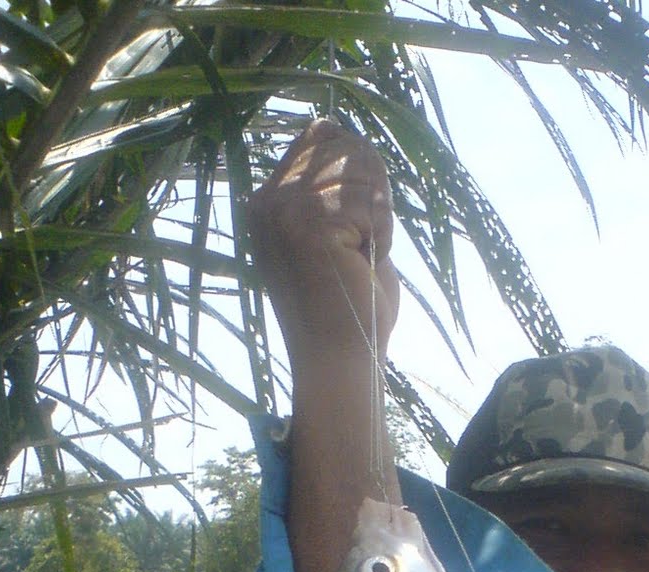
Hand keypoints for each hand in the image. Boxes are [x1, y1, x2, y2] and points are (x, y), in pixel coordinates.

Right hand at [248, 120, 400, 363]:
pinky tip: (361, 267)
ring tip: (357, 263)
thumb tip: (340, 131)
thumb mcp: (341, 237)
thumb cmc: (349, 312)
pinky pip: (372, 201)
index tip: (353, 231)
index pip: (320, 135)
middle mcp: (268, 201)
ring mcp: (284, 210)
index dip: (357, 172)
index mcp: (267, 204)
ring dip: (377, 220)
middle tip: (357, 251)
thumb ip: (339, 189)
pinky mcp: (310, 225)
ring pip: (362, 171)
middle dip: (370, 195)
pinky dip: (381, 235)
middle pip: (344, 145)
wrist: (339, 363)